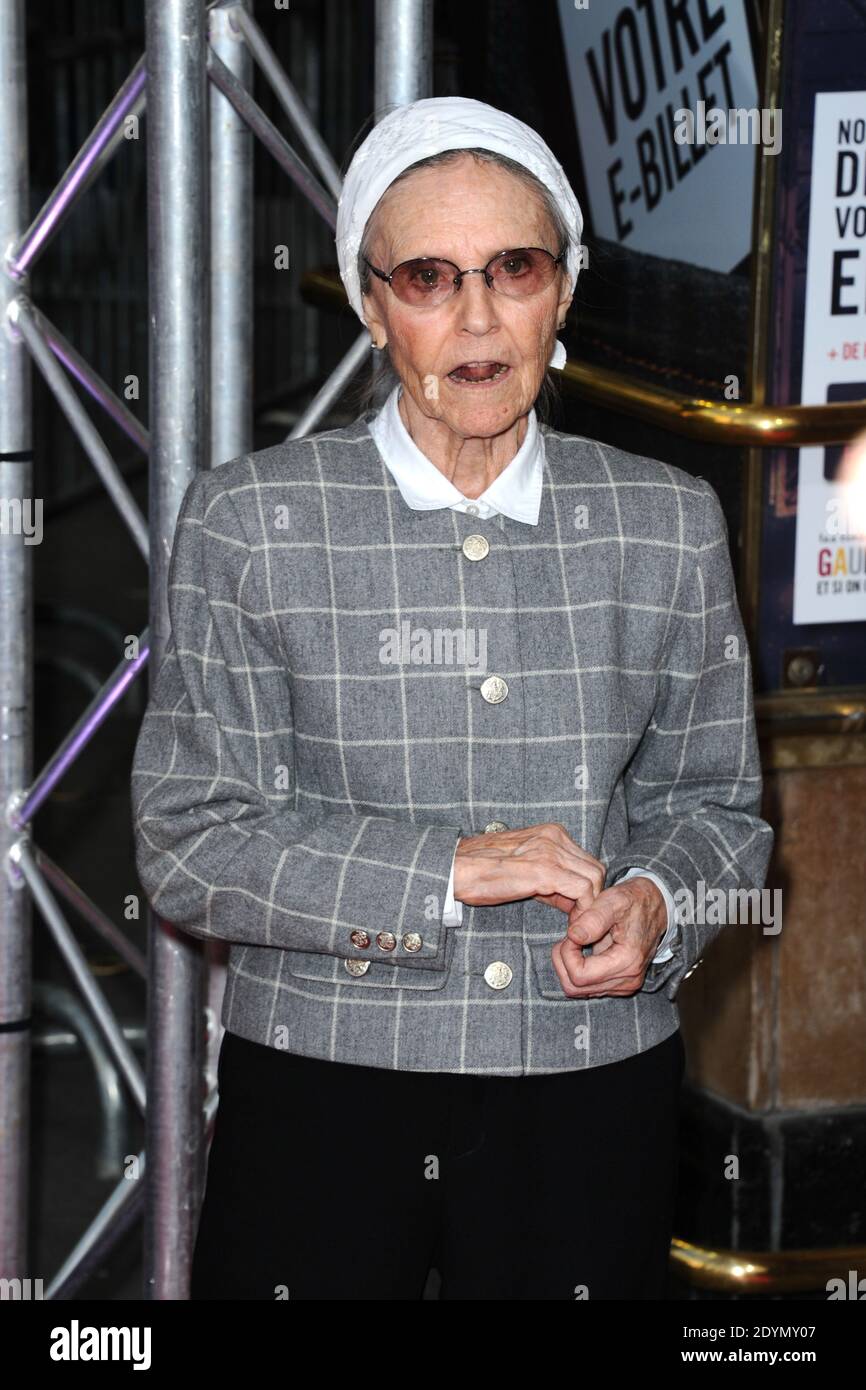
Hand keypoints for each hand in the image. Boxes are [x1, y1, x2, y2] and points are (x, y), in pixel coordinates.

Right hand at [453, 822, 604, 914]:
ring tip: (574, 923)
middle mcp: (555, 837)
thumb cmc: (482, 869)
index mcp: (551, 833)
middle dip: (592, 897)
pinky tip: (570, 923)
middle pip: (595, 869)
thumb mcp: (524, 866)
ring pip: (594, 878)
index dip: (586, 889)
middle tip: (577, 919)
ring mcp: (551, 852)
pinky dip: (583, 910)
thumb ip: (550, 877)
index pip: (586, 861)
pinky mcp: (545, 870)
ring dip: (589, 905)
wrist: (455, 868)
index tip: (575, 910)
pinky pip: (582, 891)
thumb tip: (571, 899)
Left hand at [550, 876, 667, 997]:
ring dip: (569, 965)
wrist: (654, 907)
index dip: (567, 954)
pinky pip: (587, 987)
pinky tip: (584, 949)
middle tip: (569, 937)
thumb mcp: (614, 901)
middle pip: (575, 987)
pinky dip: (578, 969)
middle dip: (564, 961)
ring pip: (578, 990)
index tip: (571, 933)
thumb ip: (593, 919)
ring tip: (576, 941)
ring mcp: (624, 985)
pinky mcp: (619, 984)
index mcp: (627, 962)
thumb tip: (574, 936)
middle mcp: (627, 980)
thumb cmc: (633, 901)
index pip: (579, 976)